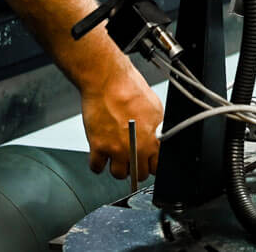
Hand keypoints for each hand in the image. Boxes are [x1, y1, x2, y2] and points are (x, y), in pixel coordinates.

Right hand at [81, 60, 164, 180]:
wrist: (108, 81)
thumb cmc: (130, 89)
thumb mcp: (155, 109)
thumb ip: (157, 130)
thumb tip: (158, 139)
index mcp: (152, 139)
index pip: (156, 167)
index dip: (152, 164)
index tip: (148, 162)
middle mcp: (136, 148)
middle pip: (139, 174)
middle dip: (136, 168)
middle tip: (132, 158)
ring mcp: (116, 149)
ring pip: (119, 174)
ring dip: (118, 168)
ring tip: (117, 156)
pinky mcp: (98, 147)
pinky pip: (97, 168)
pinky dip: (98, 164)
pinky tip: (101, 155)